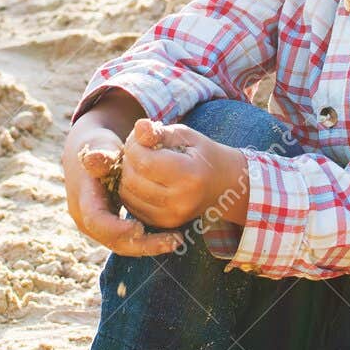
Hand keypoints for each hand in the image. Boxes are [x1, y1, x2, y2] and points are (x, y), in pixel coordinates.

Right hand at [63, 126, 185, 256]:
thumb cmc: (99, 147)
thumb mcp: (100, 147)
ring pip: (122, 245)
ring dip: (149, 246)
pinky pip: (128, 241)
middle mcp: (86, 219)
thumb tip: (93, 158)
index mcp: (83, 199)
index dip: (118, 228)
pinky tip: (171, 238)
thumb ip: (101, 155)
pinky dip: (147, 241)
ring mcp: (98, 226)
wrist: (90, 152)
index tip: (140, 228)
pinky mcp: (110, 227)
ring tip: (176, 241)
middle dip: (142, 245)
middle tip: (172, 242)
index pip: (97, 221)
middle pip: (113, 241)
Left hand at [117, 118, 240, 230]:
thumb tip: (138, 126)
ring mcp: (173, 217)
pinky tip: (143, 179)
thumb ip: (160, 132)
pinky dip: (131, 191)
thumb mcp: (185, 136)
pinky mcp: (164, 224)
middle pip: (133, 180)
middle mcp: (181, 201)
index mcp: (189, 176)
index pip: (144, 162)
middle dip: (128, 160)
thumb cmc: (202, 155)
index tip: (140, 138)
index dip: (134, 146)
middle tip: (138, 149)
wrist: (222, 184)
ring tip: (141, 163)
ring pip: (128, 195)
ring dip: (127, 175)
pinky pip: (132, 207)